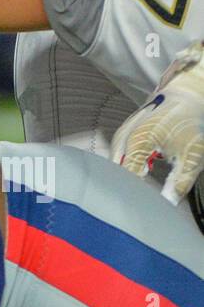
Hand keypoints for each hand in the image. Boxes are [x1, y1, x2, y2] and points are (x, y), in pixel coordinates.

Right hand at [112, 41, 203, 206]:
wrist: (189, 94)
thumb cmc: (191, 121)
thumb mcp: (193, 155)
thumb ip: (179, 183)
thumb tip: (167, 205)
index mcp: (138, 143)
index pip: (126, 181)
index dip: (130, 198)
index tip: (135, 213)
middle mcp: (123, 139)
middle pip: (114, 175)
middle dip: (124, 190)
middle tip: (134, 207)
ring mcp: (120, 136)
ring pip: (113, 167)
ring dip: (122, 180)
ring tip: (135, 192)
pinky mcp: (121, 135)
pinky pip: (116, 158)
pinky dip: (124, 169)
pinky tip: (137, 176)